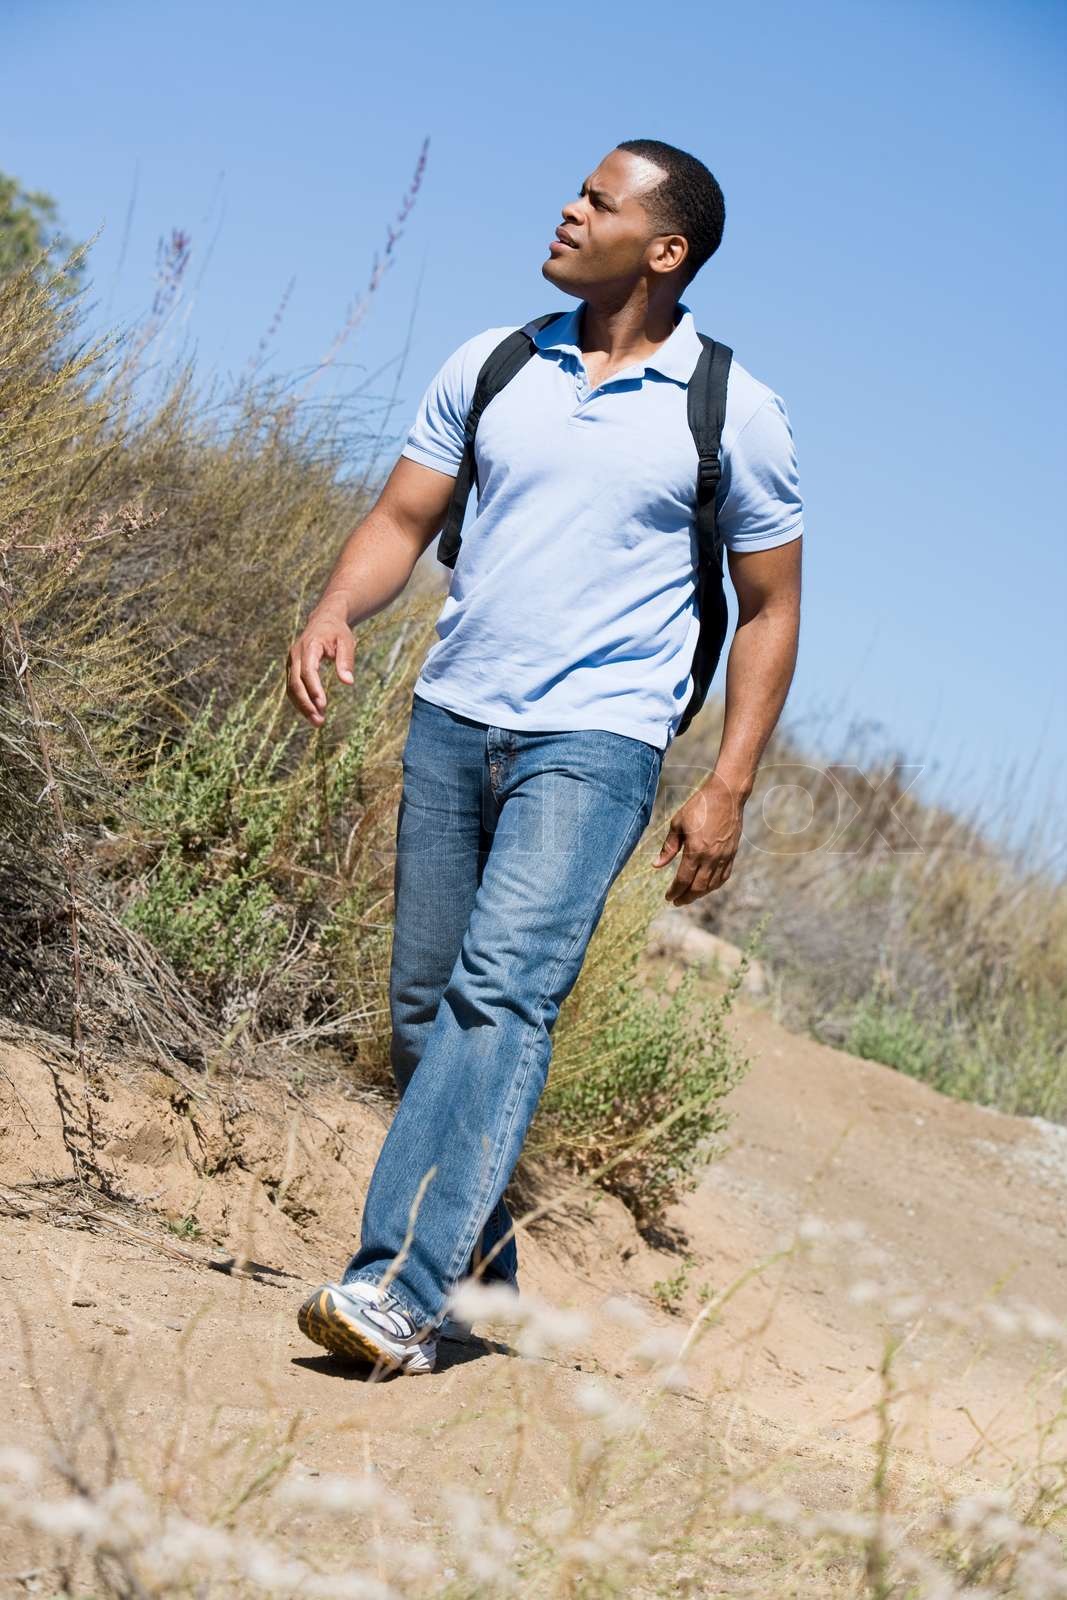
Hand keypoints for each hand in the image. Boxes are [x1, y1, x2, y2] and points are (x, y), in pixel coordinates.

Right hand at [286, 607, 354, 725]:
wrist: (324, 621)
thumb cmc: (337, 632)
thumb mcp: (347, 641)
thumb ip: (346, 660)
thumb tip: (348, 682)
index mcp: (309, 646)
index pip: (308, 670)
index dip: (313, 688)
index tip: (322, 704)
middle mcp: (295, 655)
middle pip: (295, 683)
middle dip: (306, 703)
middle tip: (319, 721)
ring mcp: (291, 662)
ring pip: (291, 688)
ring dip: (302, 707)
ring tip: (317, 722)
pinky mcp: (292, 669)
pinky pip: (292, 688)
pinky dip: (300, 702)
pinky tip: (311, 713)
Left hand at [652, 773, 743, 905]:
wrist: (726, 795)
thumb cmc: (699, 807)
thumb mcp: (677, 824)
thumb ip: (668, 847)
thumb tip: (656, 866)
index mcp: (695, 851)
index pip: (683, 879)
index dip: (674, 891)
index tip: (668, 897)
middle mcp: (711, 858)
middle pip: (698, 887)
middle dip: (686, 897)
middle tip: (677, 902)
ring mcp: (724, 857)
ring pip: (712, 885)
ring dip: (700, 894)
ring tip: (689, 896)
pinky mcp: (732, 853)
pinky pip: (724, 876)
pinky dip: (714, 885)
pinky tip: (707, 887)